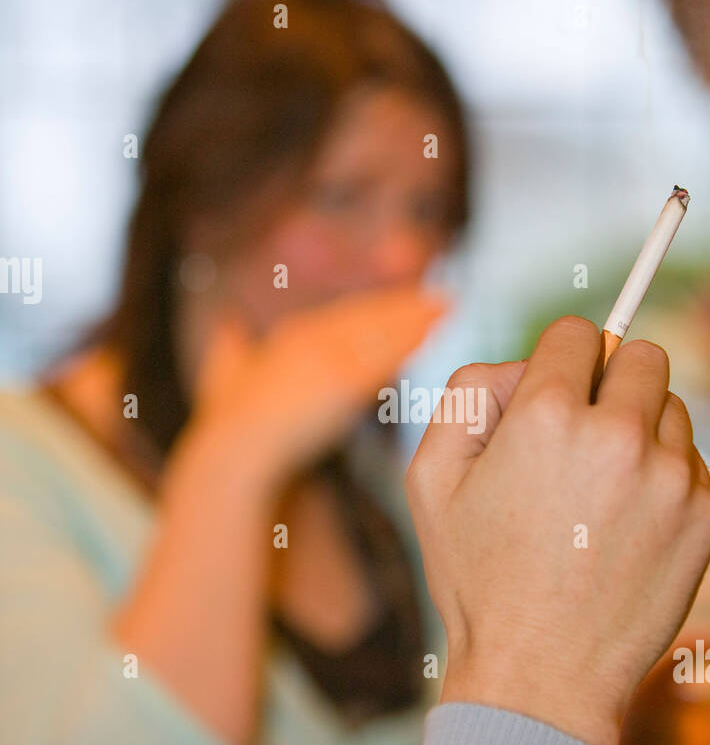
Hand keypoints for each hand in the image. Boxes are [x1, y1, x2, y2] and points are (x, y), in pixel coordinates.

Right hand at [180, 285, 446, 495]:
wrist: (234, 446)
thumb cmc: (227, 418)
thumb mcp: (225, 371)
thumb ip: (230, 345)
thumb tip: (227, 323)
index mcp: (292, 337)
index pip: (347, 317)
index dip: (381, 308)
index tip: (410, 302)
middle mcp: (312, 340)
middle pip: (370, 318)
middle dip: (407, 307)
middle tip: (445, 298)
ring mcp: (327, 360)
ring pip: (380, 333)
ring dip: (416, 319)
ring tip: (449, 310)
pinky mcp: (339, 384)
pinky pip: (382, 360)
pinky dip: (407, 344)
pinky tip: (430, 336)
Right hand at [405, 316, 709, 744]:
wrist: (542, 677)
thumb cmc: (479, 580)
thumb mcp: (430, 478)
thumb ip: (466, 393)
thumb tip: (524, 365)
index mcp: (547, 416)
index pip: (579, 333)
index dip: (559, 360)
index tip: (553, 395)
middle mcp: (619, 435)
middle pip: (643, 355)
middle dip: (612, 382)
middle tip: (583, 435)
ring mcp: (670, 477)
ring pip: (673, 409)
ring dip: (642, 431)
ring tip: (600, 493)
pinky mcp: (704, 516)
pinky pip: (693, 464)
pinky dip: (664, 479)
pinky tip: (625, 526)